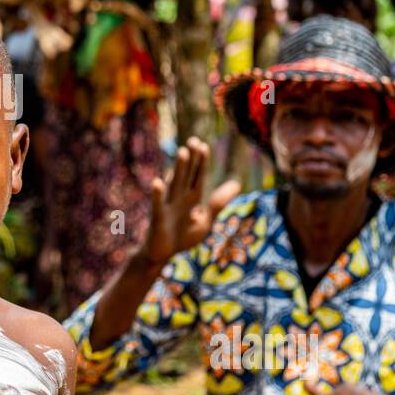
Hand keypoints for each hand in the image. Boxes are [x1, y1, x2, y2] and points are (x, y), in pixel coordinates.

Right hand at [139, 138, 240, 266]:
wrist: (162, 254)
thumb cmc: (182, 235)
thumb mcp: (205, 218)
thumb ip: (219, 201)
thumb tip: (237, 183)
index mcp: (191, 198)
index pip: (198, 177)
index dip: (201, 162)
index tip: (203, 144)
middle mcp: (179, 199)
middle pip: (186, 175)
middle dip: (191, 159)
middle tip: (193, 140)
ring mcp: (168, 208)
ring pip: (175, 185)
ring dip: (178, 169)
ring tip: (183, 152)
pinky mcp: (158, 220)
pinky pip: (158, 205)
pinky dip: (158, 195)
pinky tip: (157, 182)